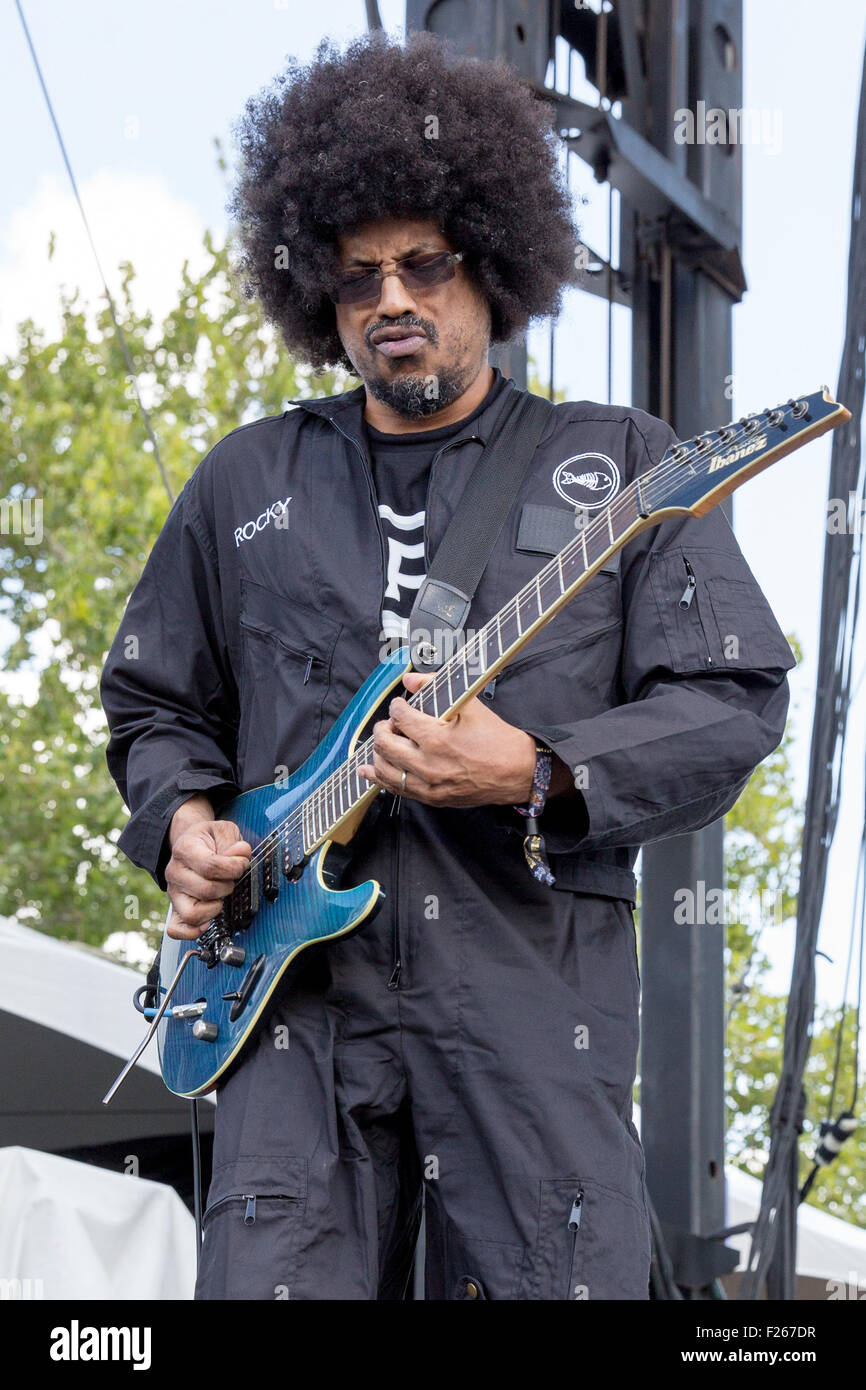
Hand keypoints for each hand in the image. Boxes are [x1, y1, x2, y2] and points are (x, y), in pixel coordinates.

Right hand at [165, 796, 250, 939]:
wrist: (192, 843)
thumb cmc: (209, 840)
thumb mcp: (224, 831)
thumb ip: (234, 841)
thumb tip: (240, 854)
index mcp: (185, 849)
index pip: (210, 866)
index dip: (233, 868)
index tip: (241, 864)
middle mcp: (174, 872)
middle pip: (206, 890)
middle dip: (227, 886)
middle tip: (230, 879)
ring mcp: (173, 893)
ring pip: (192, 913)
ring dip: (215, 907)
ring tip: (220, 896)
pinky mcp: (174, 909)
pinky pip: (176, 929)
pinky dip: (192, 931)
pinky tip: (207, 922)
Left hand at [358, 671, 536, 807]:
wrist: (517, 771)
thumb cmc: (496, 738)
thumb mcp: (469, 705)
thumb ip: (435, 687)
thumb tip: (410, 679)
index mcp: (436, 738)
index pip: (399, 717)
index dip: (396, 707)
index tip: (400, 706)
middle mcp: (428, 764)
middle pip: (384, 744)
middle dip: (382, 728)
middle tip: (391, 724)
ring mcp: (428, 784)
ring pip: (384, 769)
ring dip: (377, 753)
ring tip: (384, 743)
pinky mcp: (432, 798)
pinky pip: (396, 789)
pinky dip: (381, 778)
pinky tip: (371, 770)